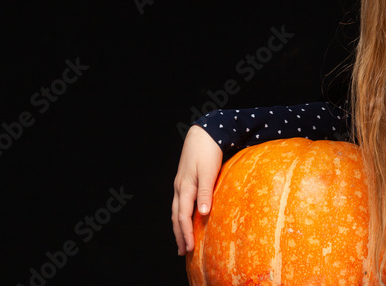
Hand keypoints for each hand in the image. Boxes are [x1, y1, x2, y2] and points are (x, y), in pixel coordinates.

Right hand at [172, 124, 222, 255]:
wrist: (203, 133)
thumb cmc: (207, 151)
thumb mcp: (209, 172)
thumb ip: (206, 192)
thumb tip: (203, 214)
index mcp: (185, 187)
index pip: (183, 217)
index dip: (186, 233)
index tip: (190, 249)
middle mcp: (180, 188)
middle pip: (176, 216)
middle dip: (179, 235)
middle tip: (183, 252)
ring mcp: (180, 184)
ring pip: (176, 210)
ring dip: (178, 227)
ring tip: (182, 241)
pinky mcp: (184, 181)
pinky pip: (180, 203)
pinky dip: (181, 216)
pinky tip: (186, 219)